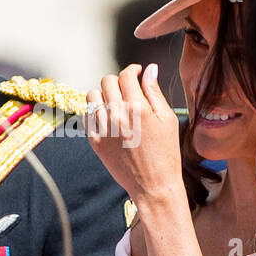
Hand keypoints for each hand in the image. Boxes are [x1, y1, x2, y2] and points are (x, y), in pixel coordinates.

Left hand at [86, 63, 183, 205]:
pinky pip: (88, 115)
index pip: (126, 75)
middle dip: (119, 81)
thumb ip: (155, 92)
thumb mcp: (167, 119)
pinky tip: (109, 119)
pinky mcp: (95, 141)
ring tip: (116, 104)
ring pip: (93, 96)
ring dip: (104, 95)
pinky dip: (96, 112)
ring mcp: (103, 128)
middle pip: (107, 81)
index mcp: (138, 107)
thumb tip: (150, 70)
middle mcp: (117, 115)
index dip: (132, 70)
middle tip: (127, 90)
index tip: (136, 73)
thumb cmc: (165, 154)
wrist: (153, 185)